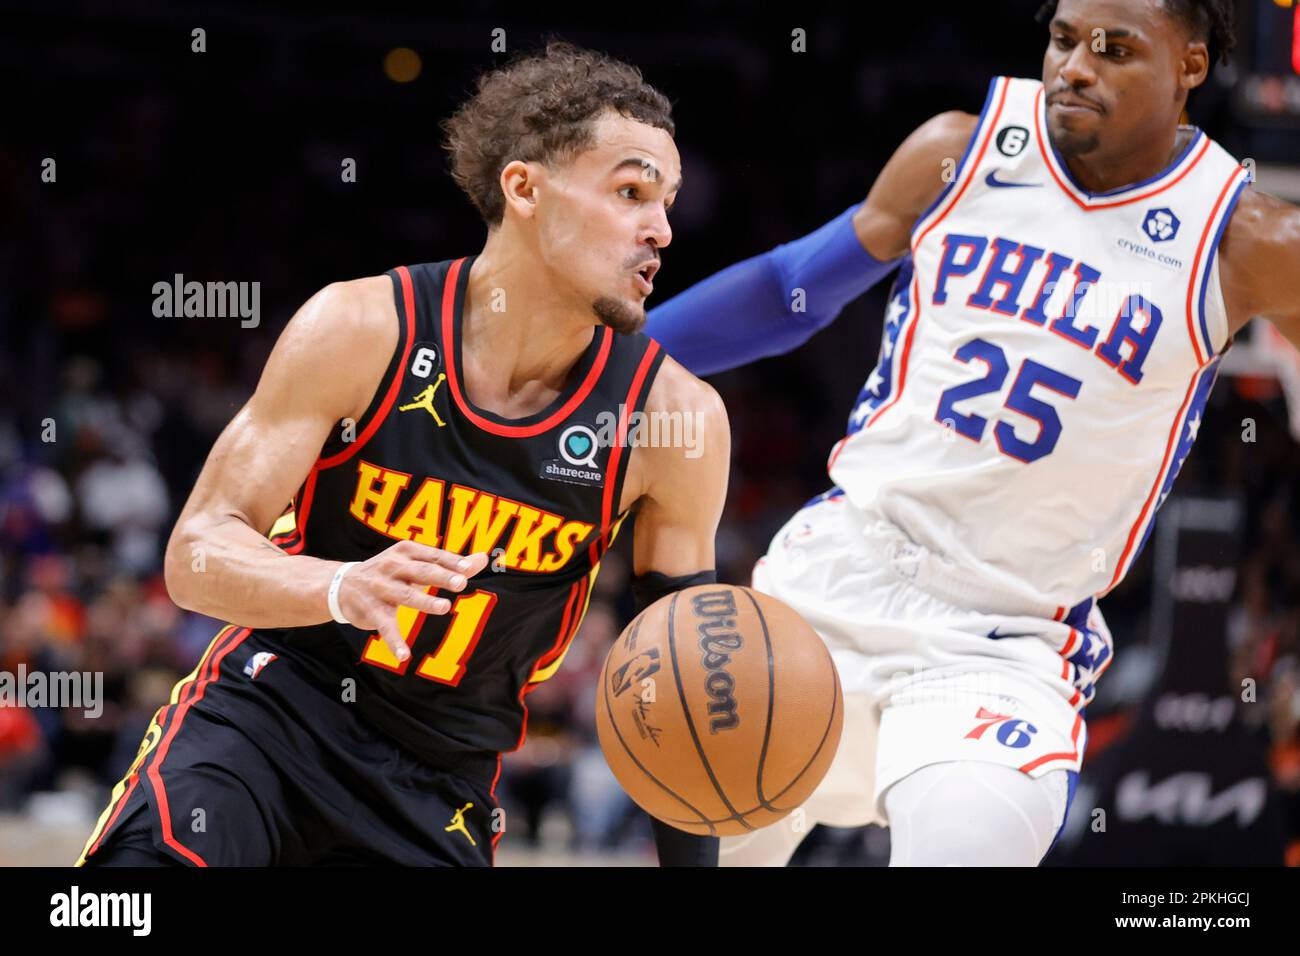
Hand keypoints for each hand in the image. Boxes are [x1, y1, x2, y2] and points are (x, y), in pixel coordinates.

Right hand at [334, 541, 490, 661]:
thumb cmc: (390, 572)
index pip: (434, 556)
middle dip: (441, 576)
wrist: (342, 584)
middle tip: (461, 583)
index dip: (451, 562)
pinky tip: (404, 655)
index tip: (469, 568)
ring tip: (444, 607)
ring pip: (406, 595)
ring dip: (425, 602)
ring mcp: (381, 588)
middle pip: (422, 572)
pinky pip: (386, 627)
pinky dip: (394, 641)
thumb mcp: (416, 562)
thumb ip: (450, 564)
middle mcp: (393, 567)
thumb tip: (484, 559)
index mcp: (407, 552)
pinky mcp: (372, 610)